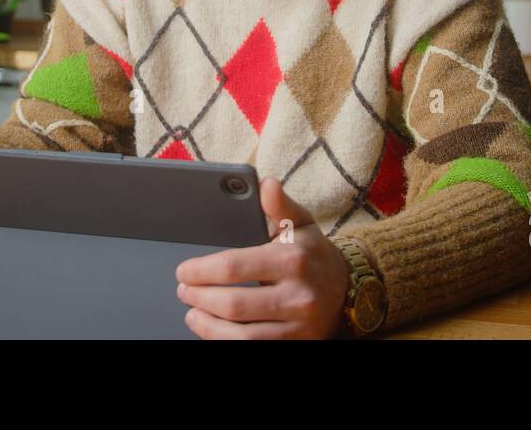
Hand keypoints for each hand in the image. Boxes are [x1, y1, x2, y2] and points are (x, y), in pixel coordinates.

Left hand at [175, 176, 351, 338]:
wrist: (347, 288)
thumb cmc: (313, 253)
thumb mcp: (300, 222)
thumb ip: (279, 205)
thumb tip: (265, 183)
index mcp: (292, 259)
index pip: (234, 267)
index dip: (200, 271)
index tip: (184, 270)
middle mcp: (297, 295)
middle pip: (233, 304)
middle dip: (199, 298)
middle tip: (183, 290)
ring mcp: (297, 324)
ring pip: (241, 334)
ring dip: (207, 325)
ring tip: (192, 313)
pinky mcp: (296, 343)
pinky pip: (254, 347)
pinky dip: (226, 340)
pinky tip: (213, 329)